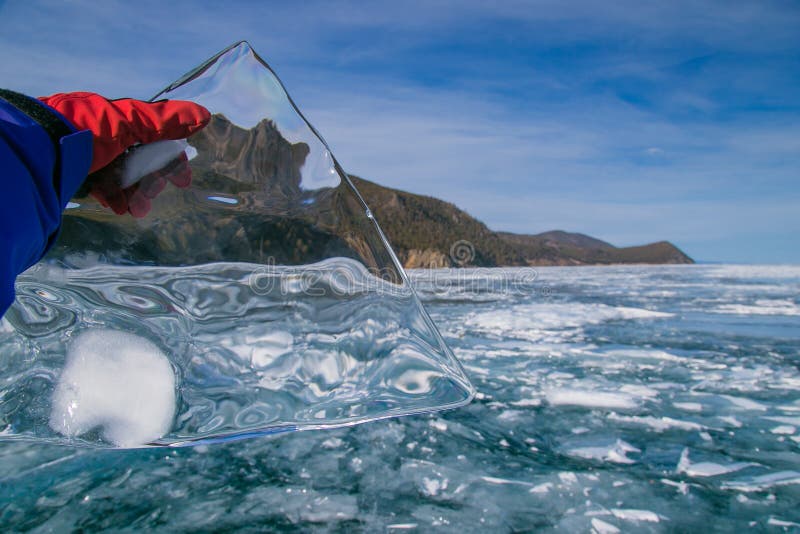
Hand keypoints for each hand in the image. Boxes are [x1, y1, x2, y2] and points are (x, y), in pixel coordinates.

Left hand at [38, 92, 208, 215]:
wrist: (39, 152)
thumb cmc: (84, 131)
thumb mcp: (127, 122)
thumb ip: (164, 120)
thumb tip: (204, 115)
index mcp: (121, 121)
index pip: (157, 138)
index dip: (173, 158)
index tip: (184, 180)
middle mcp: (110, 138)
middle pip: (143, 162)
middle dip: (153, 181)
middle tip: (152, 195)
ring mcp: (95, 158)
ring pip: (126, 179)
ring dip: (137, 195)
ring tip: (138, 209)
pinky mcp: (81, 176)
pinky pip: (105, 189)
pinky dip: (116, 199)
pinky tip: (119, 207)